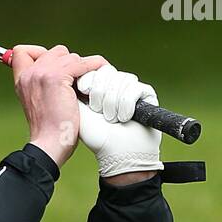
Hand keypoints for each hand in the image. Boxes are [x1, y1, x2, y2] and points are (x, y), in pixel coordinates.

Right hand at [10, 44, 107, 166]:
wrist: (49, 143)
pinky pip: (82, 63)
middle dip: (69, 63)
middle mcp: (29, 73)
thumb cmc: (48, 130)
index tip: (55, 64)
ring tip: (86, 85)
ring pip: (70, 56)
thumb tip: (63, 74)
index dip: (40, 52)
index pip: (22, 51)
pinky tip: (99, 74)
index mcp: (21, 80)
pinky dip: (94, 67)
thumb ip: (41, 86)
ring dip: (82, 68)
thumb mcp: (37, 103)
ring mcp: (42, 74)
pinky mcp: (57, 78)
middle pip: (54, 51)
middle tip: (77, 80)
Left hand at [75, 64, 164, 178]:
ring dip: (111, 104)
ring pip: (119, 79)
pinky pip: (133, 88)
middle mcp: (115, 85)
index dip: (88, 80)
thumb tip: (75, 68)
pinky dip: (125, 106)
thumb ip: (74, 87)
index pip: (94, 68)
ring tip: (111, 119)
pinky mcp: (147, 94)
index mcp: (99, 86)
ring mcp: (131, 88)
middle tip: (99, 113)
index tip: (83, 92)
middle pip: (106, 71)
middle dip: (99, 94)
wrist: (117, 154)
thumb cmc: (97, 136)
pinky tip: (124, 118)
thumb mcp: (78, 108)